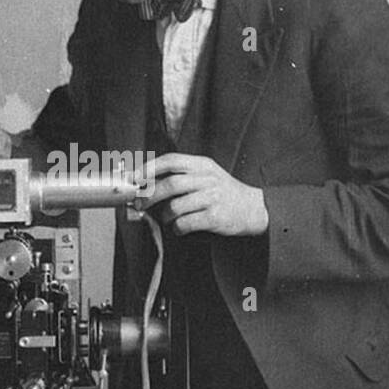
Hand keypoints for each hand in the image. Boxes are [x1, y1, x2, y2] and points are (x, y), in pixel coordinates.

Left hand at [137, 153, 268, 236]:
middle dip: (150, 195)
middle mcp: (208, 179)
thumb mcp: (207, 175)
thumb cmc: (224, 193)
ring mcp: (212, 198)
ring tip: (167, 218)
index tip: (135, 178)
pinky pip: (185, 223)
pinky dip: (177, 228)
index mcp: (203, 165)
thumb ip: (182, 176)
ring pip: (176, 206)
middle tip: (140, 203)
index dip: (150, 168)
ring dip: (165, 215)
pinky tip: (180, 227)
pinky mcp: (215, 217)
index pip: (172, 160)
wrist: (254, 209)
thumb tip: (147, 185)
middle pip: (170, 184)